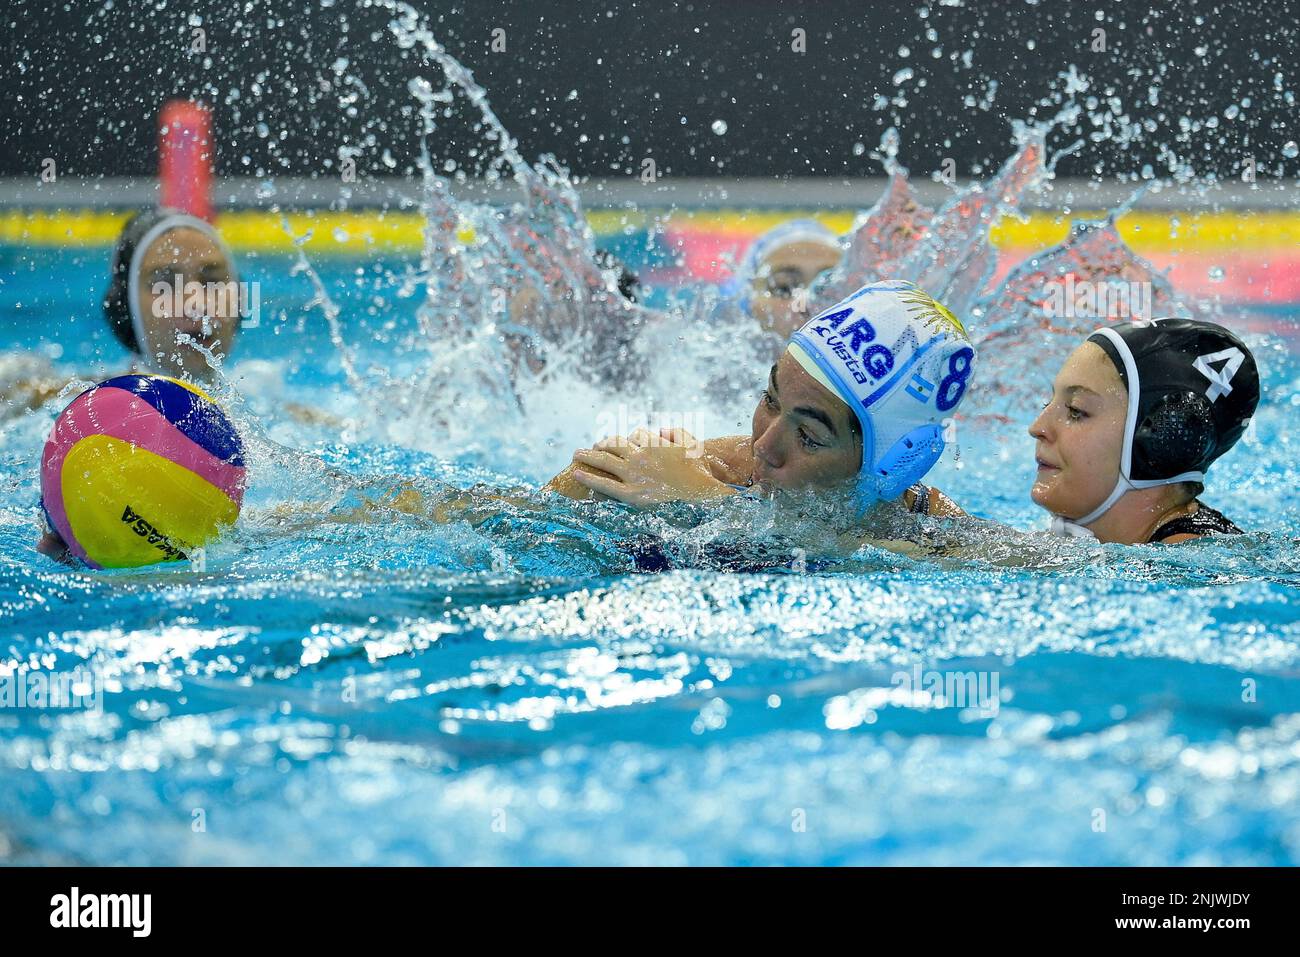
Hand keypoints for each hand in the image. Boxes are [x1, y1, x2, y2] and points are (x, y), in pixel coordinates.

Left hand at [570, 428, 734, 506]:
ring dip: (588, 455)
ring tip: (577, 455)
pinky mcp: (632, 495)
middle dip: (601, 444)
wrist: (702, 494)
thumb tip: (661, 429)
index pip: (634, 435)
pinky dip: (589, 478)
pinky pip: (605, 484)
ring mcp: (634, 475)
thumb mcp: (692, 443)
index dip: (628, 439)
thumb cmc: (700, 470)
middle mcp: (640, 456)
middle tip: (592, 447)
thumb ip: (675, 431)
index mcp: (653, 443)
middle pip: (613, 443)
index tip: (623, 444)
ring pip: (604, 460)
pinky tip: (577, 474)